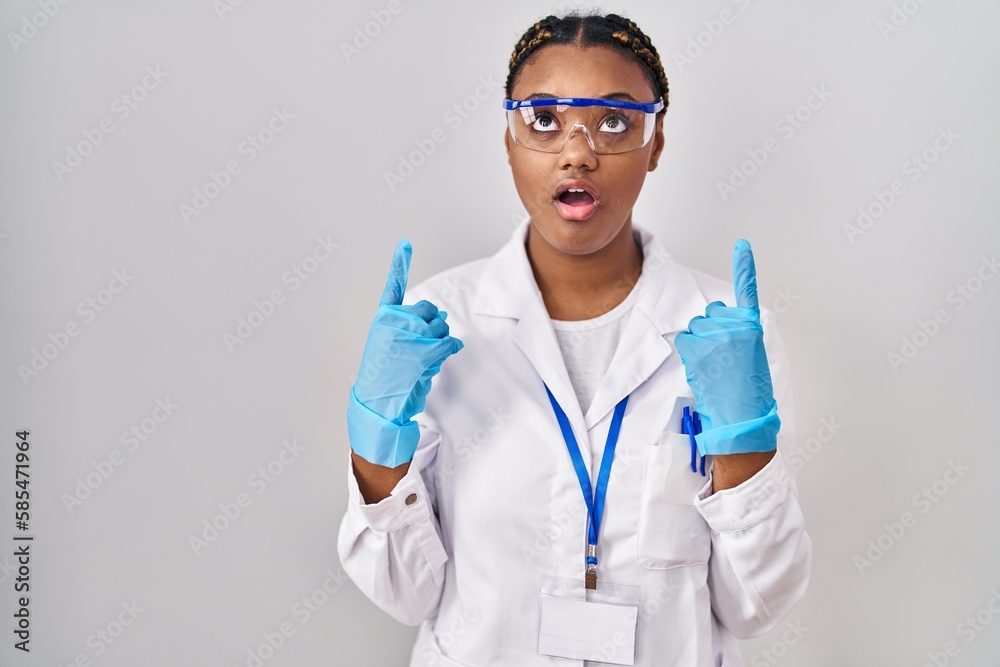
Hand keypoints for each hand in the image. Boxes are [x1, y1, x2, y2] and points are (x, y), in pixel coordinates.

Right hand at [347, 239, 463, 466]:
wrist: (379, 405)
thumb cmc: (387, 378)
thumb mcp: (392, 347)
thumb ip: (412, 329)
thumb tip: (444, 322)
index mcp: (383, 318)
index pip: (394, 285)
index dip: (400, 263)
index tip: (405, 244)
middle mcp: (392, 321)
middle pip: (430, 311)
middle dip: (434, 329)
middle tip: (420, 350)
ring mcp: (407, 334)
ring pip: (441, 328)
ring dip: (440, 344)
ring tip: (421, 361)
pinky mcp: (422, 350)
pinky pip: (448, 343)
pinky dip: (449, 351)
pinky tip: (435, 361)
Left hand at [673, 239, 779, 455]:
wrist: (743, 420)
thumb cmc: (749, 396)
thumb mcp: (754, 360)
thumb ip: (740, 339)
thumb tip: (720, 333)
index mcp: (752, 329)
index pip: (745, 293)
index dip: (744, 268)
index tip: (743, 245)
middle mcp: (735, 328)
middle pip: (710, 316)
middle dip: (710, 333)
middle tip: (721, 360)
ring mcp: (715, 337)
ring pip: (694, 329)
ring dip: (697, 345)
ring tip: (712, 369)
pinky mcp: (698, 350)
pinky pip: (687, 337)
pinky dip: (689, 346)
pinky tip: (704, 347)